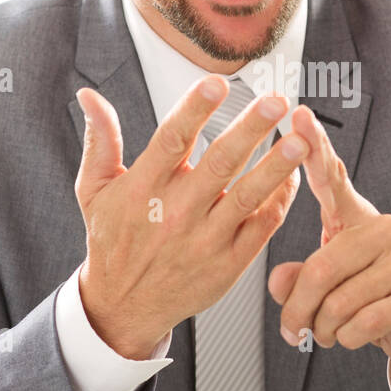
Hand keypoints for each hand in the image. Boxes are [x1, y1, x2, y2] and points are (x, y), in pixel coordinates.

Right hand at [75, 78, 309, 358]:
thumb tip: (89, 97)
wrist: (124, 306)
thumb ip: (100, 140)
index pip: (171, 140)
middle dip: (251, 129)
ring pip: (248, 196)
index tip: (217, 84)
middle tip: (275, 102)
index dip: (194, 110)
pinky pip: (261, 227)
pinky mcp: (228, 263)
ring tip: (300, 140)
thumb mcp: (94, 190)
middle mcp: (176, 212)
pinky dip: (279, 201)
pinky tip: (292, 176)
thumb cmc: (112, 242)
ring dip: (276, 166)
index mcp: (143, 188)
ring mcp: (205, 239)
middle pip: (219, 163)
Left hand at [267, 106, 390, 390]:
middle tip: (292, 331)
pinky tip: (352, 336)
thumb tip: (280, 282)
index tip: (297, 115)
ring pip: (339, 302)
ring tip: (327, 333)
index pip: (333, 178)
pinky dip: (348, 339)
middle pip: (321, 268)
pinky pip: (365, 321)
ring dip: (323, 329)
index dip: (314, 147)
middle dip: (299, 309)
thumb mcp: (323, 288)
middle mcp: (384, 229)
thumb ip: (295, 280)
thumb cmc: (368, 299)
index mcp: (356, 219)